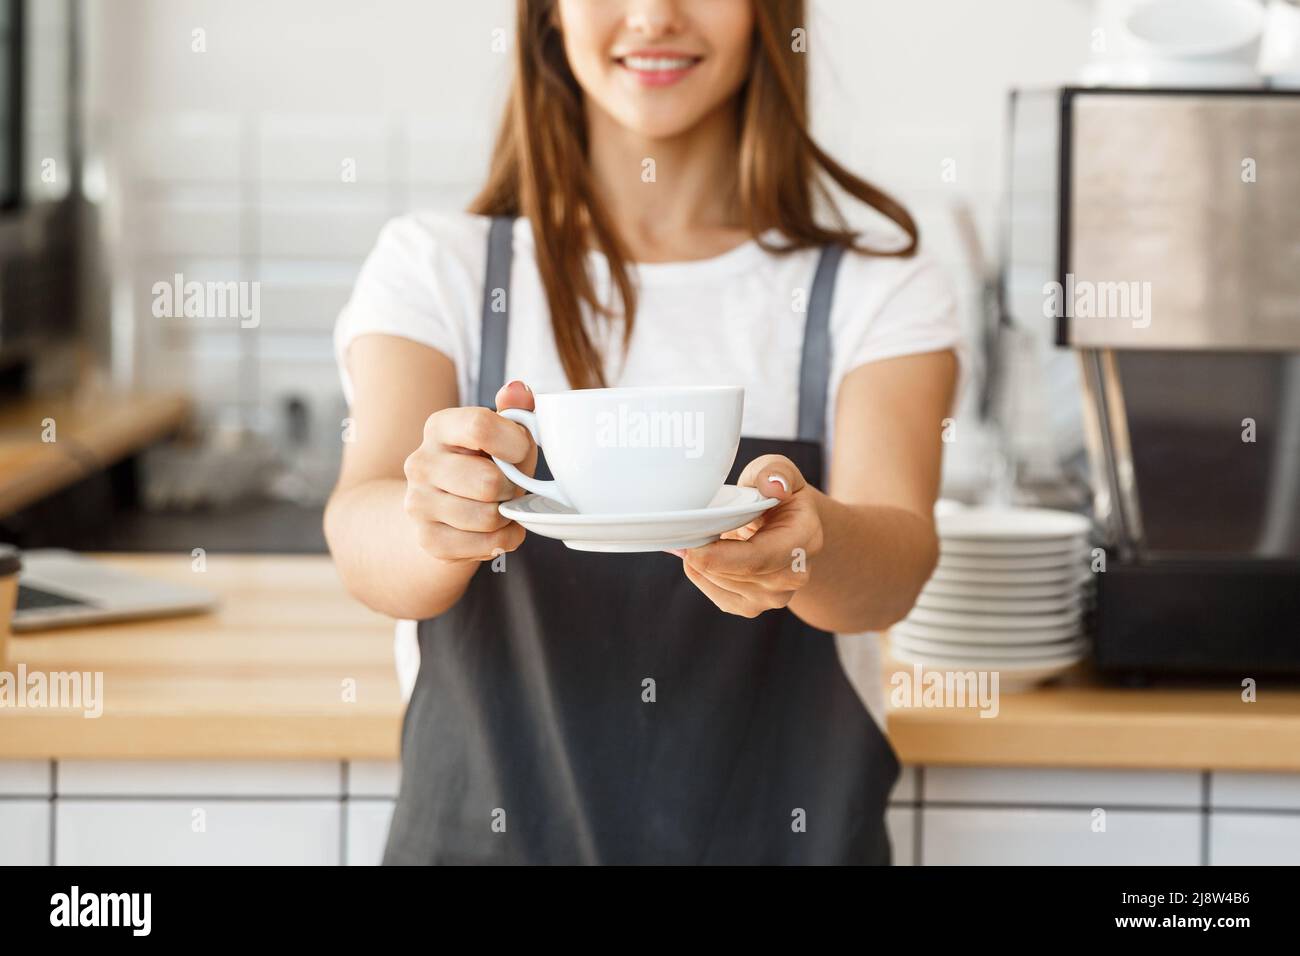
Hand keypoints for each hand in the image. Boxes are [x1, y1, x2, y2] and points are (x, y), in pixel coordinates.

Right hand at [402, 380, 537, 563]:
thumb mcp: (503, 436)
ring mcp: (418, 503)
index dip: (515, 443)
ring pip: (488, 518)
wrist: (443, 511)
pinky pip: (485, 546)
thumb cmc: (483, 466)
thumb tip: (518, 389)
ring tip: (501, 509)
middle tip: (510, 488)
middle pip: (488, 481)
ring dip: (507, 517)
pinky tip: (494, 530)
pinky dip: (501, 540)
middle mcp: (420, 463)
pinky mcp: (427, 539)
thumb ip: (516, 411)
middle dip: (512, 488)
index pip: (481, 426)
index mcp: (439, 427)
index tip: (520, 453)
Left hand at [673, 454, 823, 617]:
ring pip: (722, 584)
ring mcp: (775, 596)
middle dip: (702, 555)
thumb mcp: (776, 469)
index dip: (719, 556)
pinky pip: (717, 596)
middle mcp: (794, 575)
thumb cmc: (776, 495)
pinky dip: (701, 575)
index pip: (758, 558)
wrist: (785, 526)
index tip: (690, 545)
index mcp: (804, 539)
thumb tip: (773, 486)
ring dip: (699, 563)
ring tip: (693, 538)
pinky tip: (700, 555)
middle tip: (680, 533)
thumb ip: (776, 471)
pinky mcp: (753, 607)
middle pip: (735, 574)